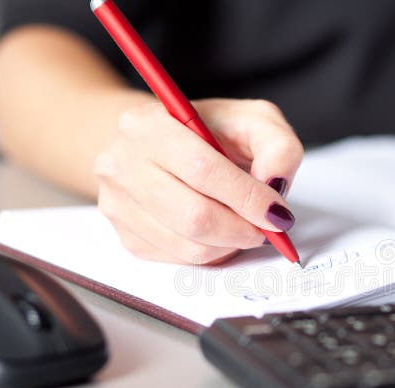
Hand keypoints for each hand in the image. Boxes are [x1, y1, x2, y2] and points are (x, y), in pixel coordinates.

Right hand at [94, 98, 303, 264]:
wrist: (161, 144)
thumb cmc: (208, 132)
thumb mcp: (252, 120)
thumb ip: (276, 146)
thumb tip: (274, 185)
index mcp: (149, 124)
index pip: (202, 169)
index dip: (246, 197)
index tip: (276, 213)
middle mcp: (122, 162)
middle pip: (193, 216)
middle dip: (241, 229)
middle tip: (266, 229)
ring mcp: (117, 202)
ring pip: (187, 245)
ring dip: (229, 245)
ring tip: (244, 227)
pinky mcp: (126, 235)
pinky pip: (177, 259)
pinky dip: (210, 252)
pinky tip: (218, 232)